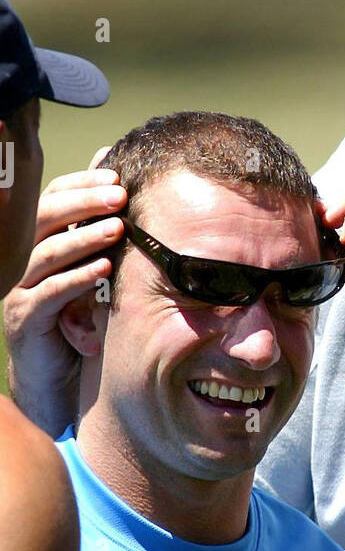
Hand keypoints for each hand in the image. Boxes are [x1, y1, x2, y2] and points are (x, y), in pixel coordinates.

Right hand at [3, 148, 126, 434]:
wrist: (59, 376)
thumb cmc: (80, 314)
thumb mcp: (91, 265)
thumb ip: (97, 224)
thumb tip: (115, 174)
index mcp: (34, 239)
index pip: (50, 197)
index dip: (80, 184)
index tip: (115, 177)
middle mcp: (20, 259)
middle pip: (43, 218)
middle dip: (83, 203)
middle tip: (120, 195)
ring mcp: (18, 288)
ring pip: (46, 253)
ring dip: (84, 237)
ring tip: (118, 228)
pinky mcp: (25, 318)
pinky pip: (49, 292)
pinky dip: (77, 277)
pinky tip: (103, 268)